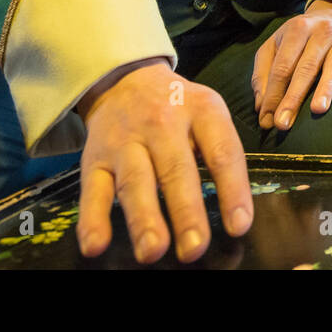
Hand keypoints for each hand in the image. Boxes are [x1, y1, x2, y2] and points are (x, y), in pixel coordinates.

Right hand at [76, 60, 252, 263]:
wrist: (125, 80)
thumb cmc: (178, 108)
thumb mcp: (209, 113)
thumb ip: (222, 154)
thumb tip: (236, 214)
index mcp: (201, 111)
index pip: (222, 151)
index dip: (232, 189)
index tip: (239, 226)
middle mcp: (163, 123)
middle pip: (176, 169)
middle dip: (186, 211)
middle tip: (195, 247)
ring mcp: (125, 141)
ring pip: (135, 182)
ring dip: (144, 219)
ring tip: (152, 251)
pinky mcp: (94, 158)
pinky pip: (92, 190)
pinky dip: (92, 219)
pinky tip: (95, 245)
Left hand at [253, 0, 331, 131]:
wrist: (331, 16)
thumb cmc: (297, 40)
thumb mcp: (274, 48)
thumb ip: (263, 75)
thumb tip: (261, 107)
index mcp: (296, 29)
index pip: (282, 66)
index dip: (273, 93)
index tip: (267, 120)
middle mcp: (321, 32)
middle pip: (306, 67)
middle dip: (294, 97)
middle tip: (284, 123)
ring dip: (325, 88)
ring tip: (317, 109)